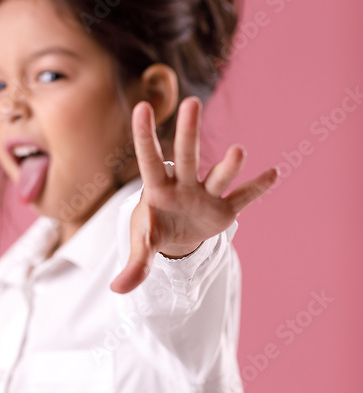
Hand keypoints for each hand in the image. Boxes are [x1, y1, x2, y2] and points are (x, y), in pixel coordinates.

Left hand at [110, 96, 277, 292]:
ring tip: (238, 151)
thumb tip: (118, 290)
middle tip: (192, 103)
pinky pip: (242, 198)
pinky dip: (257, 188)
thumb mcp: (142, 246)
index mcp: (157, 189)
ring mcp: (205, 195)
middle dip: (189, 134)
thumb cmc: (153, 229)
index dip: (144, 136)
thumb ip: (134, 265)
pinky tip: (274, 173)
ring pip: (217, 177)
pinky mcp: (223, 210)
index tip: (141, 107)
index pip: (148, 159)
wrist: (175, 236)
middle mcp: (183, 185)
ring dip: (228, 166)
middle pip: (186, 157)